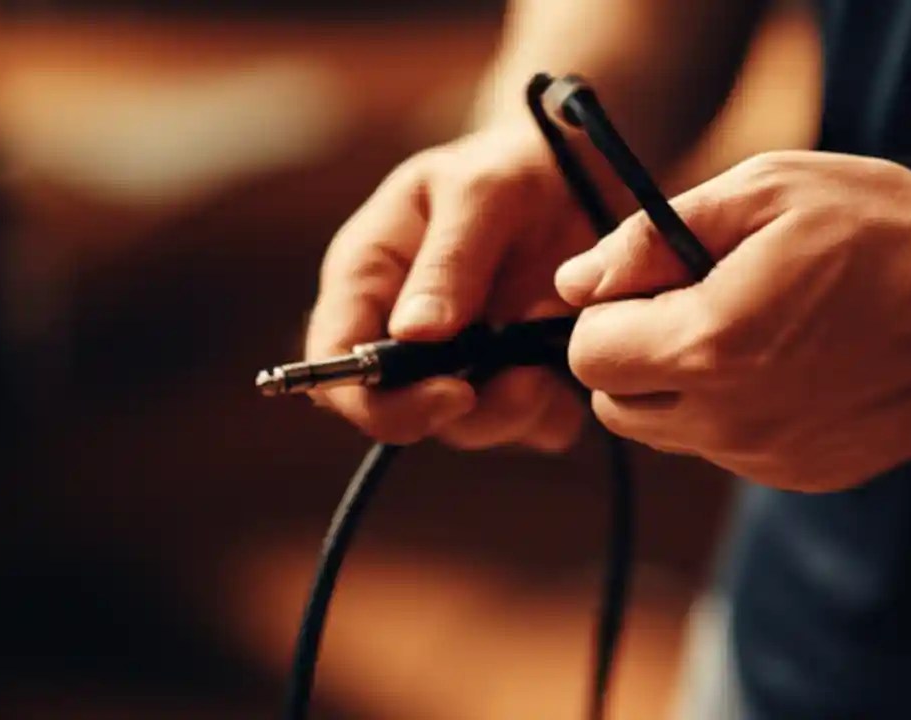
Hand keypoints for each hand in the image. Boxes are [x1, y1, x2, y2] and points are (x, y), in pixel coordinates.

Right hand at [305, 124, 591, 450]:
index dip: (375, 400)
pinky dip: (549, 414)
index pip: (334, 361)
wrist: (576, 175)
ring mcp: (455, 360)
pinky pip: (524, 425)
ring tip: (551, 358)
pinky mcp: (509, 378)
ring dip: (513, 411)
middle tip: (528, 382)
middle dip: (466, 412)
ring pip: (465, 426)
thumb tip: (412, 333)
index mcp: (367, 278)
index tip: (451, 395)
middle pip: (401, 410)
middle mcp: (399, 331)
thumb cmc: (510, 168)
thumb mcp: (481, 192)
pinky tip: (569, 369)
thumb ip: (448, 260)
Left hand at [556, 151, 910, 490]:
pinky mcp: (802, 475)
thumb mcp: (763, 192)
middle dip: (632, 353)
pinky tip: (789, 365)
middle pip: (615, 402)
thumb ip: (651, 238)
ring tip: (747, 329)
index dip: (606, 311)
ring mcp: (766, 457)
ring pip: (667, 432)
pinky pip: (727, 450)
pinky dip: (732, 413)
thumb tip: (574, 280)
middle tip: (693, 304)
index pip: (586, 353)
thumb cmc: (881, 230)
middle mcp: (728, 420)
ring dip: (679, 385)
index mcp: (708, 346)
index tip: (653, 280)